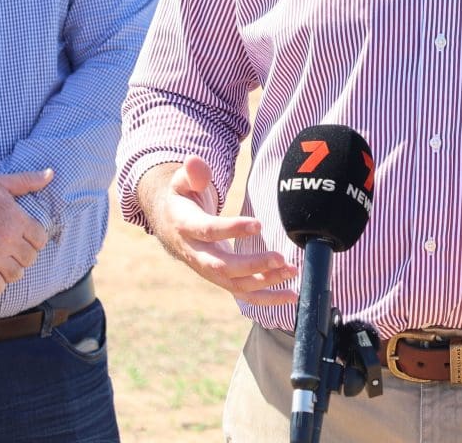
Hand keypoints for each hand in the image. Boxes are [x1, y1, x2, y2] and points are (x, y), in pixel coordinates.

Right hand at [0, 170, 53, 293]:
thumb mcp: (0, 182)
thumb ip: (27, 180)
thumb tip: (51, 174)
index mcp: (18, 219)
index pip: (40, 239)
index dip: (35, 241)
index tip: (26, 240)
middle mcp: (9, 238)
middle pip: (29, 258)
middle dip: (23, 257)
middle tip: (13, 254)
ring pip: (15, 273)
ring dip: (11, 271)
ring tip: (3, 265)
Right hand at [138, 156, 297, 305]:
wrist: (169, 225)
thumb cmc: (182, 199)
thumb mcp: (181, 181)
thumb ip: (192, 173)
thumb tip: (195, 162)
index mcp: (186, 227)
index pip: (208, 231)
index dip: (231, 229)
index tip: (257, 224)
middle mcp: (196, 254)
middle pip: (222, 267)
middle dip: (252, 265)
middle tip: (281, 259)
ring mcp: (208, 270)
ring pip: (235, 284)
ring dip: (265, 282)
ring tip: (292, 272)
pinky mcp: (221, 278)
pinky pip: (243, 293)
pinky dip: (266, 297)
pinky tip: (290, 296)